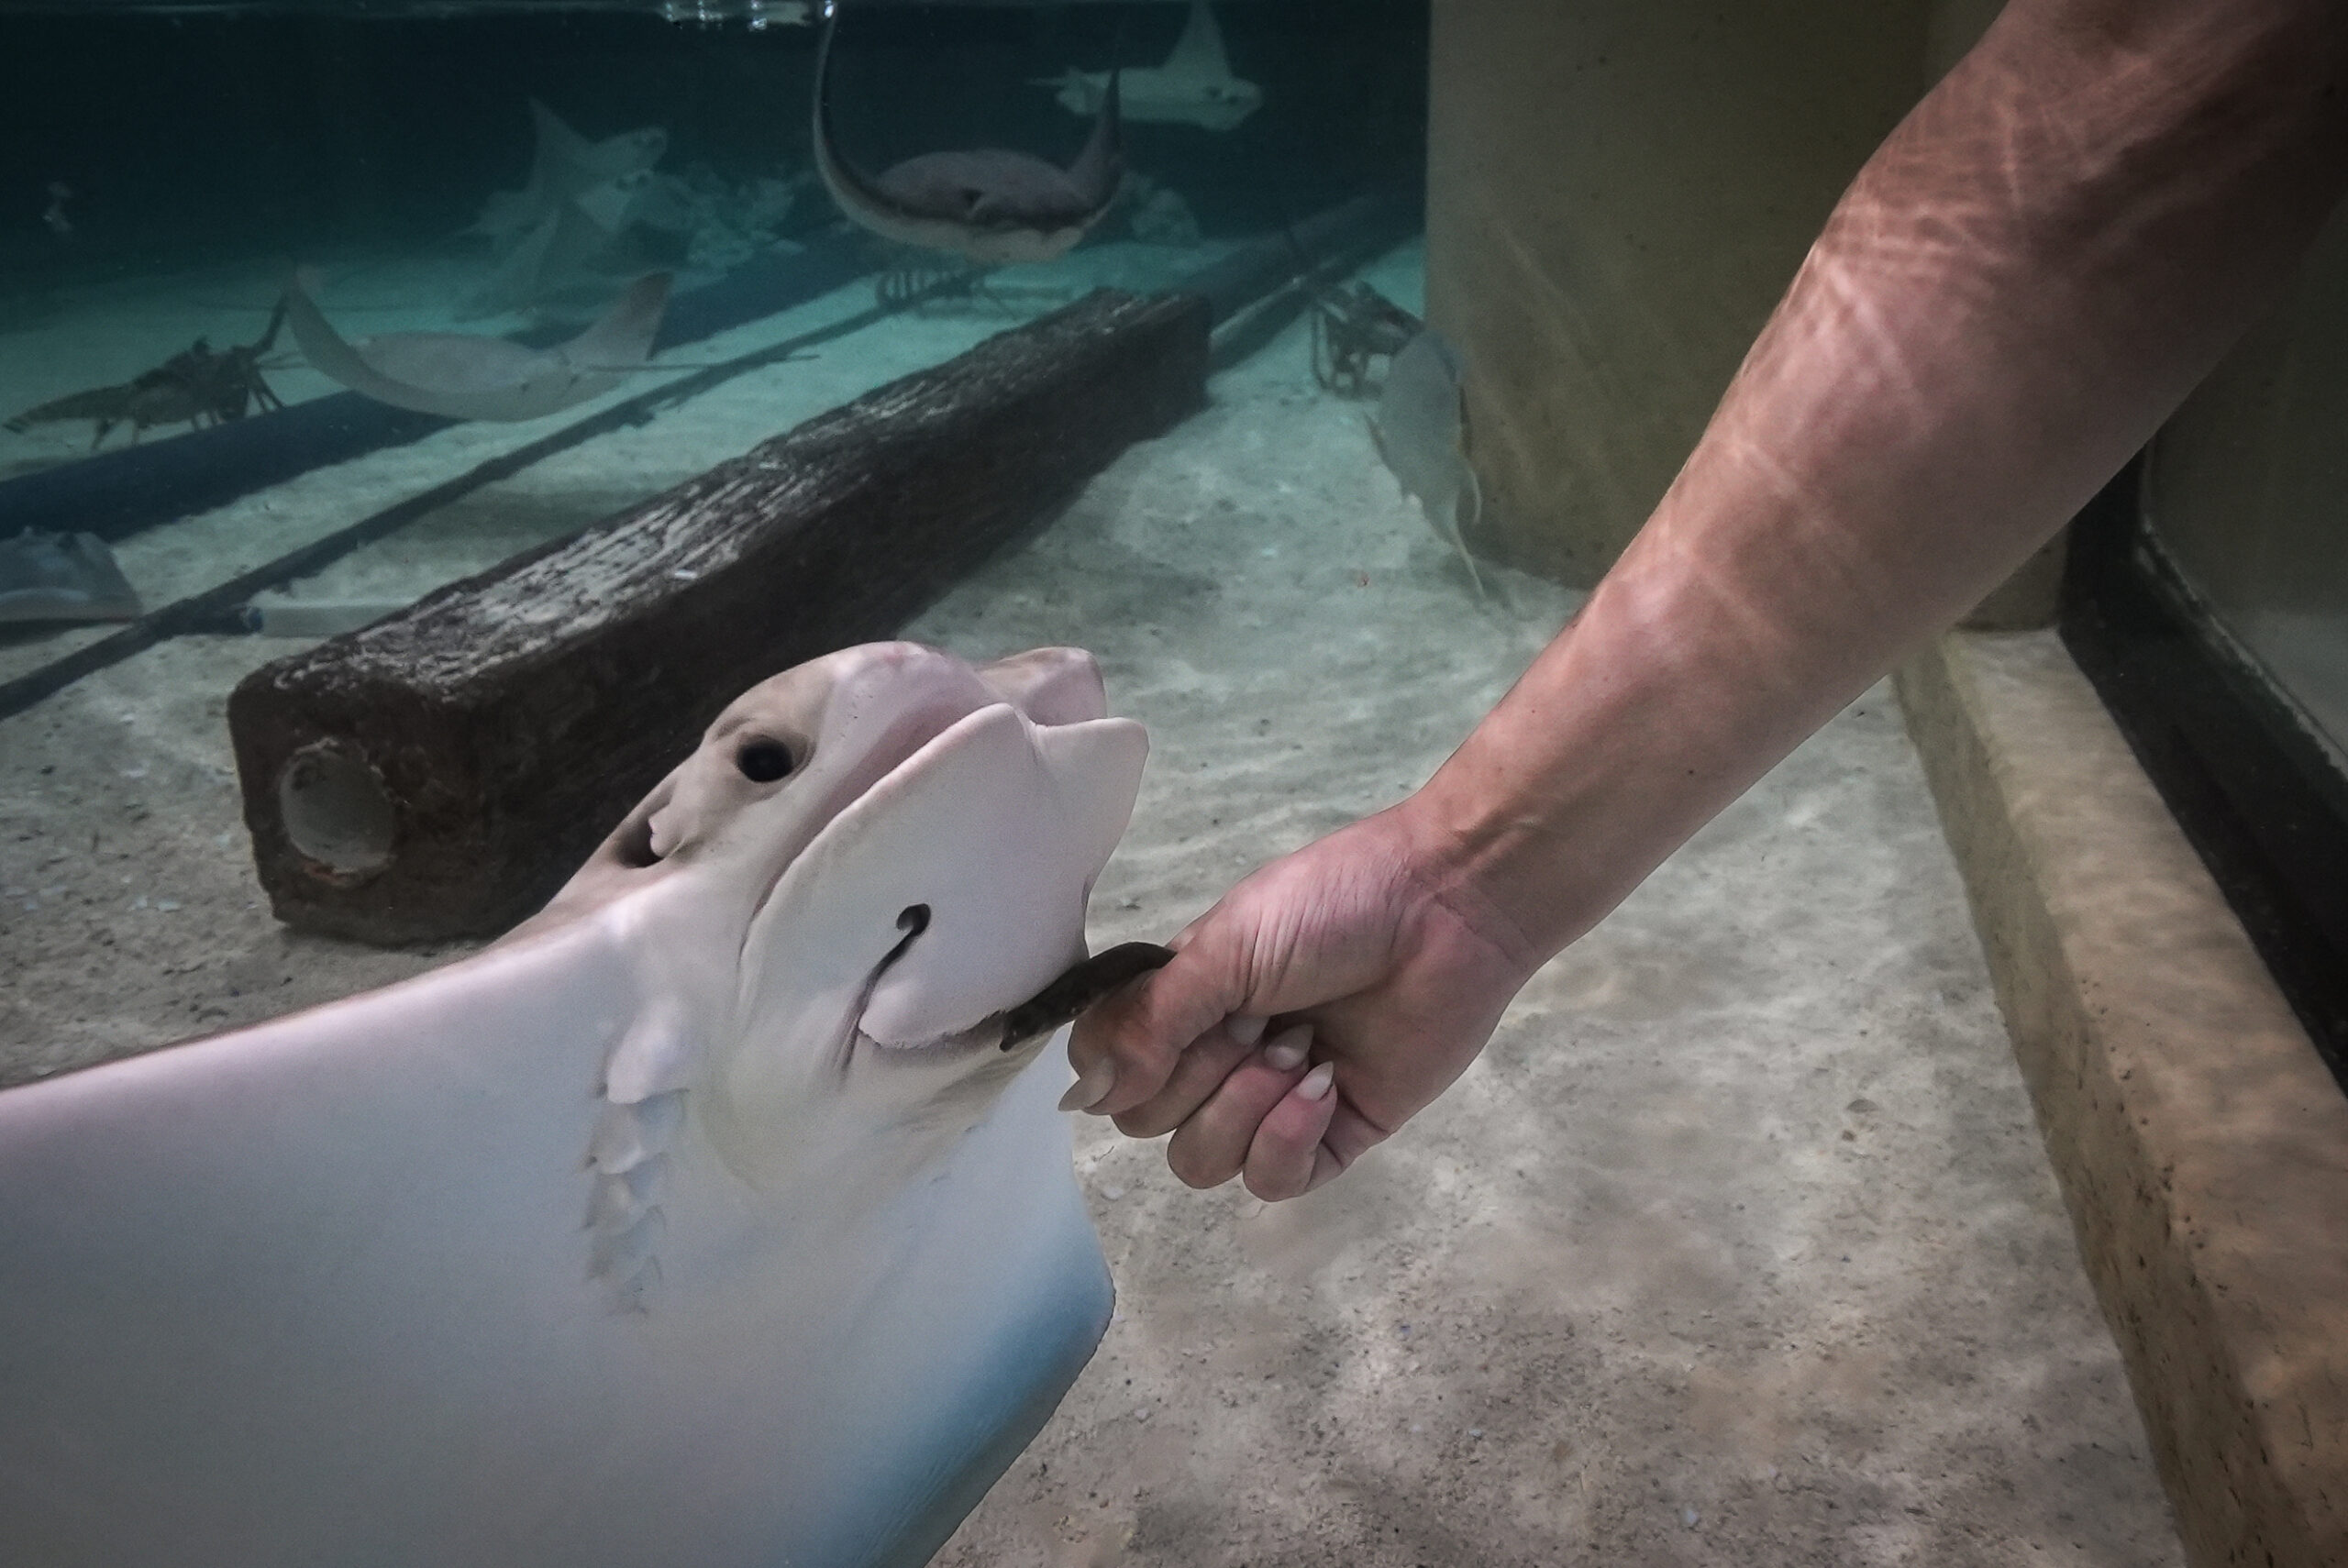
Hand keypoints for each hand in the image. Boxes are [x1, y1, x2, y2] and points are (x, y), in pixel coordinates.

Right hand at [1067, 801, 1540, 1200]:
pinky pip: (1273, 1180)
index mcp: (1181, 1004)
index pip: (1110, 1075)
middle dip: (1199, 1074)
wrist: (1446, 911)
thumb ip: (1143, 1024)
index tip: (1169, 1028)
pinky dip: (1289, 1137)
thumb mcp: (1221, 948)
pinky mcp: (1332, 1137)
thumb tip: (1078, 1102)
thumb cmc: (1331, 908)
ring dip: (1245, 1105)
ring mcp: (1272, 1102)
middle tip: (1260, 1016)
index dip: (1126, 1068)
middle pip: (1150, 1125)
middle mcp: (1216, 1059)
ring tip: (1302, 1045)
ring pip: (1203, 1162)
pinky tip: (1325, 1083)